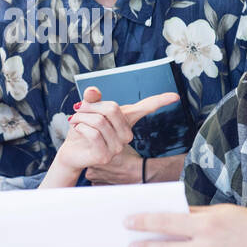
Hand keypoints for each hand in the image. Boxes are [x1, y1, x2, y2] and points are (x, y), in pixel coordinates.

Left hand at [49, 86, 177, 182]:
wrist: (71, 151)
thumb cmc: (82, 129)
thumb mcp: (88, 109)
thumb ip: (93, 99)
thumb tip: (92, 90)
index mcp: (125, 120)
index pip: (147, 108)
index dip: (161, 100)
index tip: (175, 96)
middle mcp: (125, 134)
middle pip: (112, 108)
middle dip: (90, 106)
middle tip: (78, 109)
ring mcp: (117, 147)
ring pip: (100, 121)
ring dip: (81, 117)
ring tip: (75, 120)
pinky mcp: (105, 156)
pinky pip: (93, 133)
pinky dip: (81, 127)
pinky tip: (77, 130)